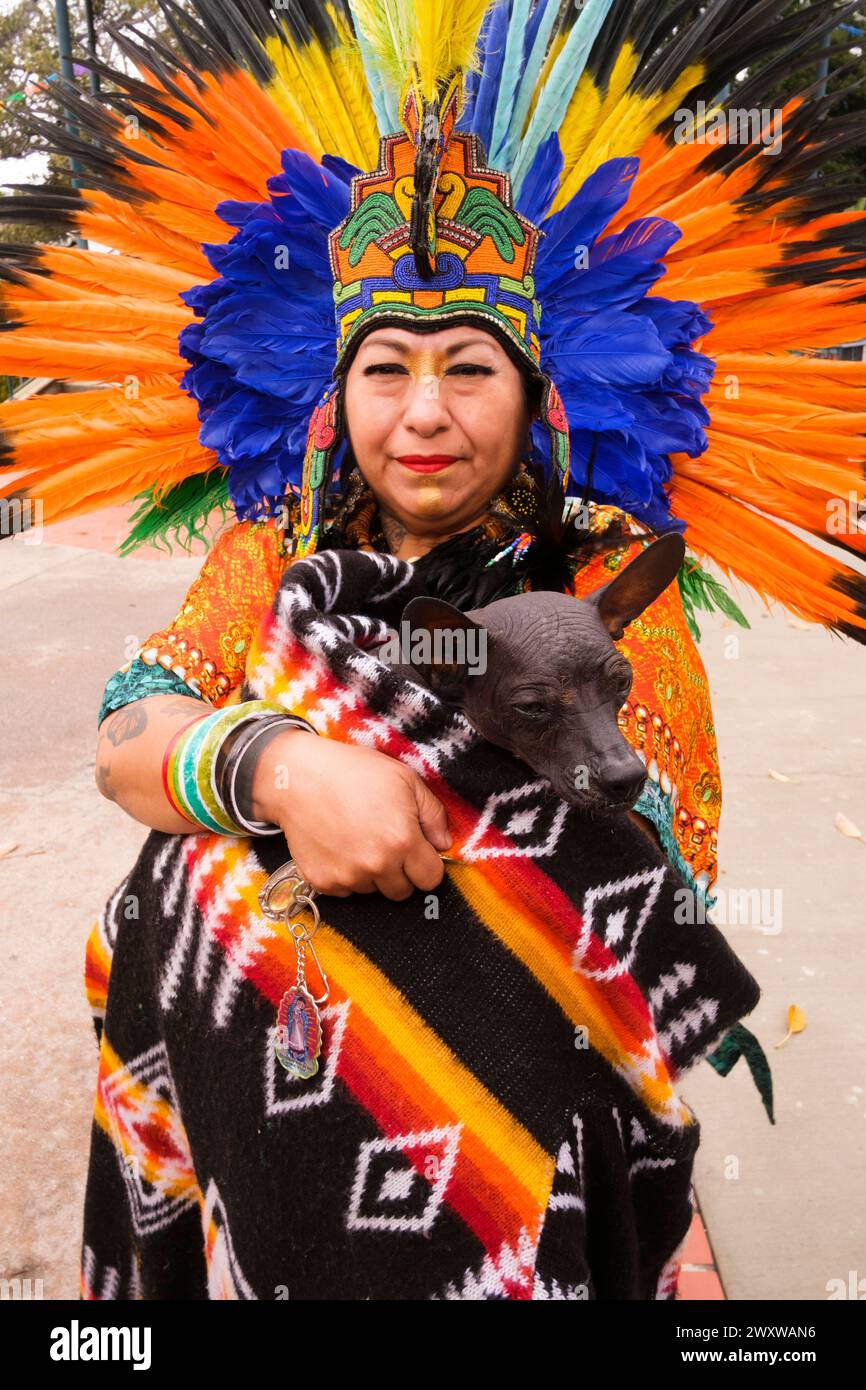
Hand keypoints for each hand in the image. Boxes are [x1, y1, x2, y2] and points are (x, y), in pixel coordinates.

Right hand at [252, 730, 451, 899]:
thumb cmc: (354, 772)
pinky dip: (345, 874)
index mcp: (403, 841)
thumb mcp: (405, 779)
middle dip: (400, 872)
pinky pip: (346, 891)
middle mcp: (377, 865)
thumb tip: (443, 845)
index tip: (416, 851)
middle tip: (385, 842)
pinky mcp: (323, 882)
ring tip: (358, 838)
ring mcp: (347, 877)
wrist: (297, 777)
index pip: (431, 880)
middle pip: (403, 892)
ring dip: (371, 874)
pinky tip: (338, 845)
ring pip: (373, 891)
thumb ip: (433, 814)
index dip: (426, 864)